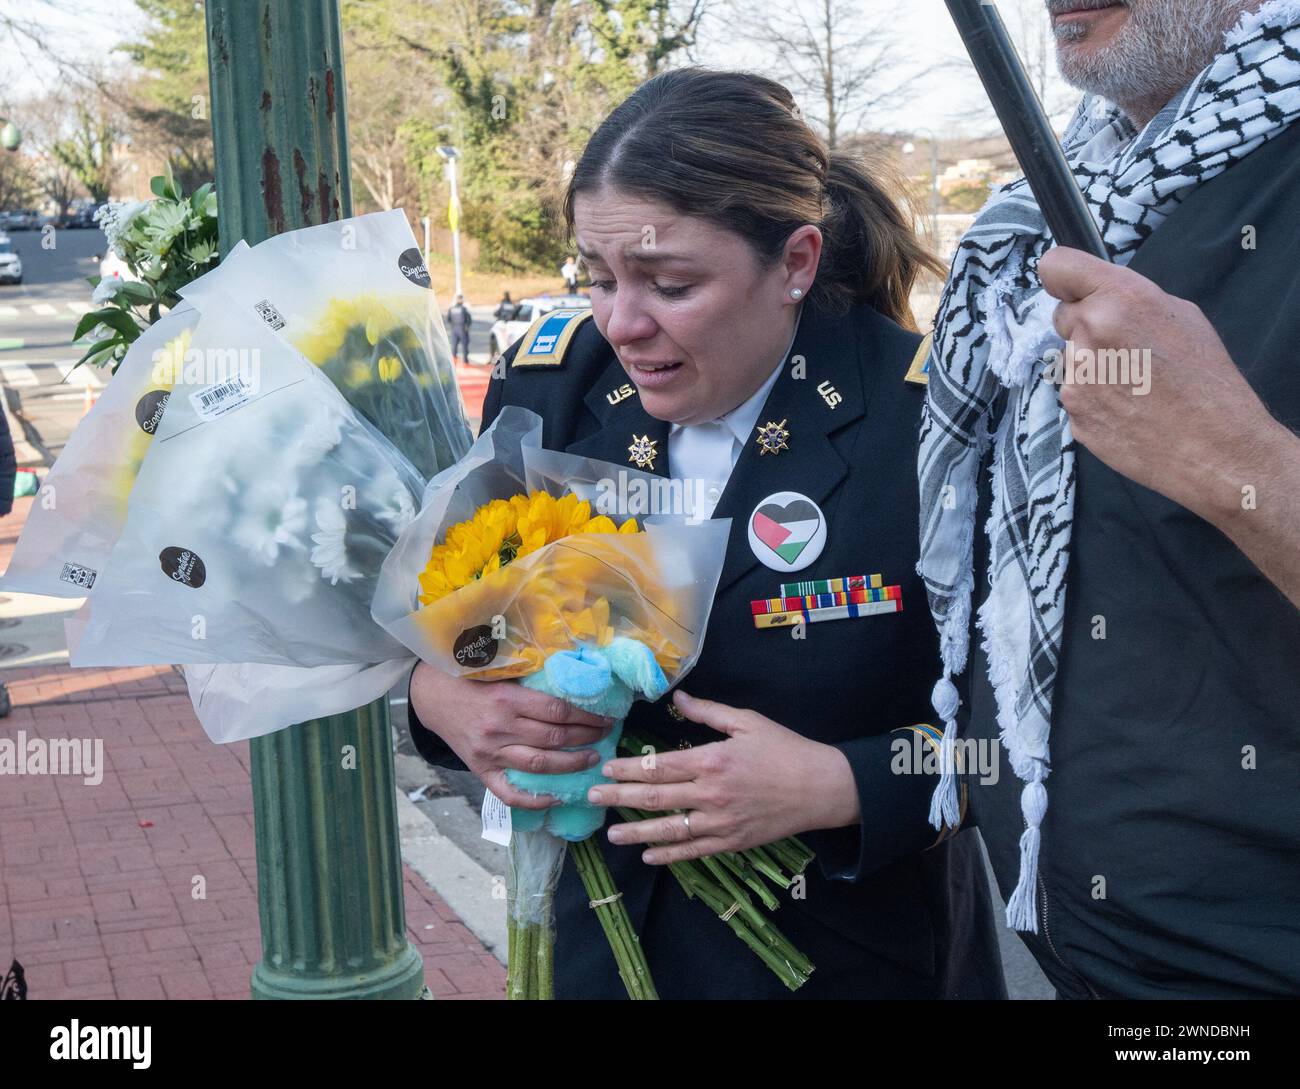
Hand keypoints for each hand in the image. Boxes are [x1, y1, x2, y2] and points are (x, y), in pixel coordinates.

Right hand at [409, 659, 613, 809]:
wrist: (430, 696)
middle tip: (605, 734)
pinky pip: (510, 793)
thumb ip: (530, 680)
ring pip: (539, 765)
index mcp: (506, 698)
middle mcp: (500, 727)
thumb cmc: (469, 677)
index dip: (586, 715)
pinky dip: (536, 799)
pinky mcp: (481, 770)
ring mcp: (490, 752)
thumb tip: (574, 682)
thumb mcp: (499, 670)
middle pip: (554, 738)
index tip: (604, 715)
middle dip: (586, 737)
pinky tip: (558, 797)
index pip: (556, 711)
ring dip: (572, 764)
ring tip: (592, 759)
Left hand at [585, 690, 858, 864]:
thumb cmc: (784, 749)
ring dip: (636, 832)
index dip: (628, 768)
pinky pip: (694, 851)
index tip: (606, 768)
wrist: (821, 788)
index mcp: (711, 760)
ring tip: (611, 834)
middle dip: (619, 798)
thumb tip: (676, 698)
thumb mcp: (747, 721)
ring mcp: (720, 822)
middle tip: (591, 799)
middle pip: (655, 797)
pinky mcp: (732, 843)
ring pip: (669, 830)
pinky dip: (670, 855)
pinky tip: (649, 856)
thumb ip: (708, 712)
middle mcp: (711, 794)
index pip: (659, 766)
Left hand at [1039, 246, 1278, 523]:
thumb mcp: (1181, 317)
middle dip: (1086, 326)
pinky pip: (1076, 393)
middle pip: (1064, 316)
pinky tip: (1128, 408)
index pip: (1057, 267)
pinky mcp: (1072, 412)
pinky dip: (1094, 398)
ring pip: (1071, 358)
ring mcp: (1076, 376)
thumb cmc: (1206, 380)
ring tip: (1135, 385)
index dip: (1063, 278)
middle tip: (1126, 348)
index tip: (1071, 288)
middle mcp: (1089, 333)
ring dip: (1093, 366)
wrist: (1214, 448)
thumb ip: (1130, 300)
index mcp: (1120, 299)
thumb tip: (1099, 297)